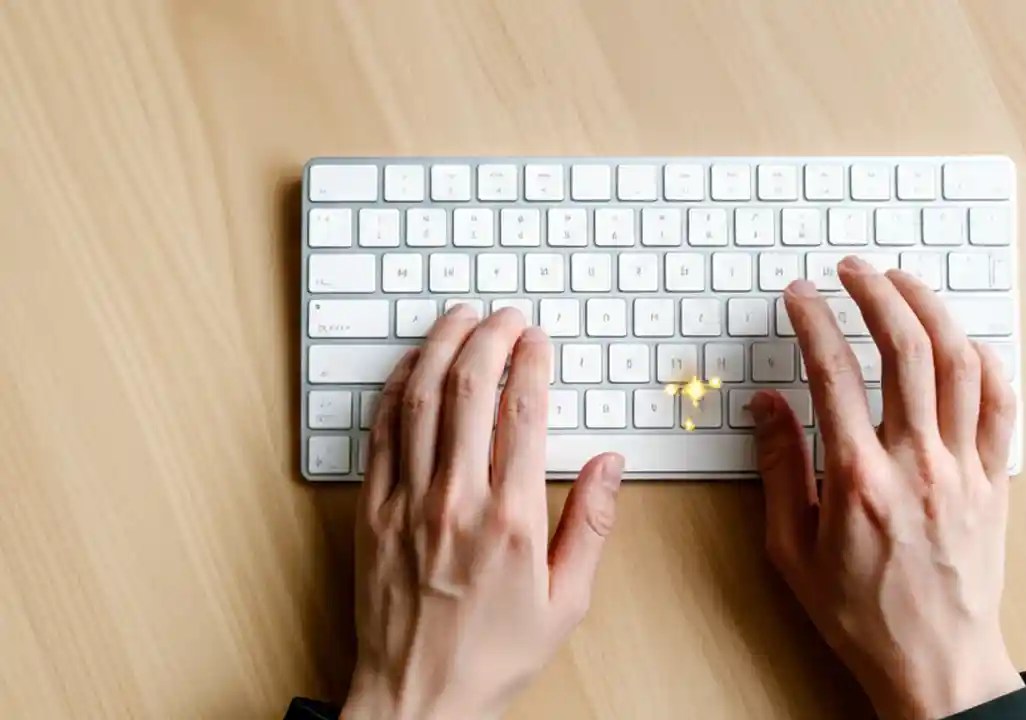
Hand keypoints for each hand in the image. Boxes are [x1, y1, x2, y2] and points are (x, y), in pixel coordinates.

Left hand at [342, 305, 623, 719]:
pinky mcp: (372, 512)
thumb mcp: (568, 601)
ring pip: (421, 399)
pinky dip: (395, 389)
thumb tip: (608, 464)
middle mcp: (456, 501)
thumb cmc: (491, 656)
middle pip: (471, 389)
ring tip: (460, 319)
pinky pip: (380, 433)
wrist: (418, 700)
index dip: (533, 362)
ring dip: (441, 347)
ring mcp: (407, 502)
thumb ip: (590, 524)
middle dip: (490, 337)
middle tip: (504, 317)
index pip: (524, 412)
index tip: (539, 340)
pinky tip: (412, 366)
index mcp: (512, 519)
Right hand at [751, 258, 1022, 719]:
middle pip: (905, 349)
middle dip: (875, 293)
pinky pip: (1002, 405)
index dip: (813, 321)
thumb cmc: (862, 616)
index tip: (799, 296)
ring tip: (904, 283)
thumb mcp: (793, 552)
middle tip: (852, 270)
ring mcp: (964, 470)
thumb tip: (768, 405)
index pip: (834, 373)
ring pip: (959, 363)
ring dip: (931, 310)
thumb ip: (780, 469)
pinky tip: (964, 342)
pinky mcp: (994, 482)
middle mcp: (918, 464)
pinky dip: (987, 362)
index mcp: (859, 480)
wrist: (937, 665)